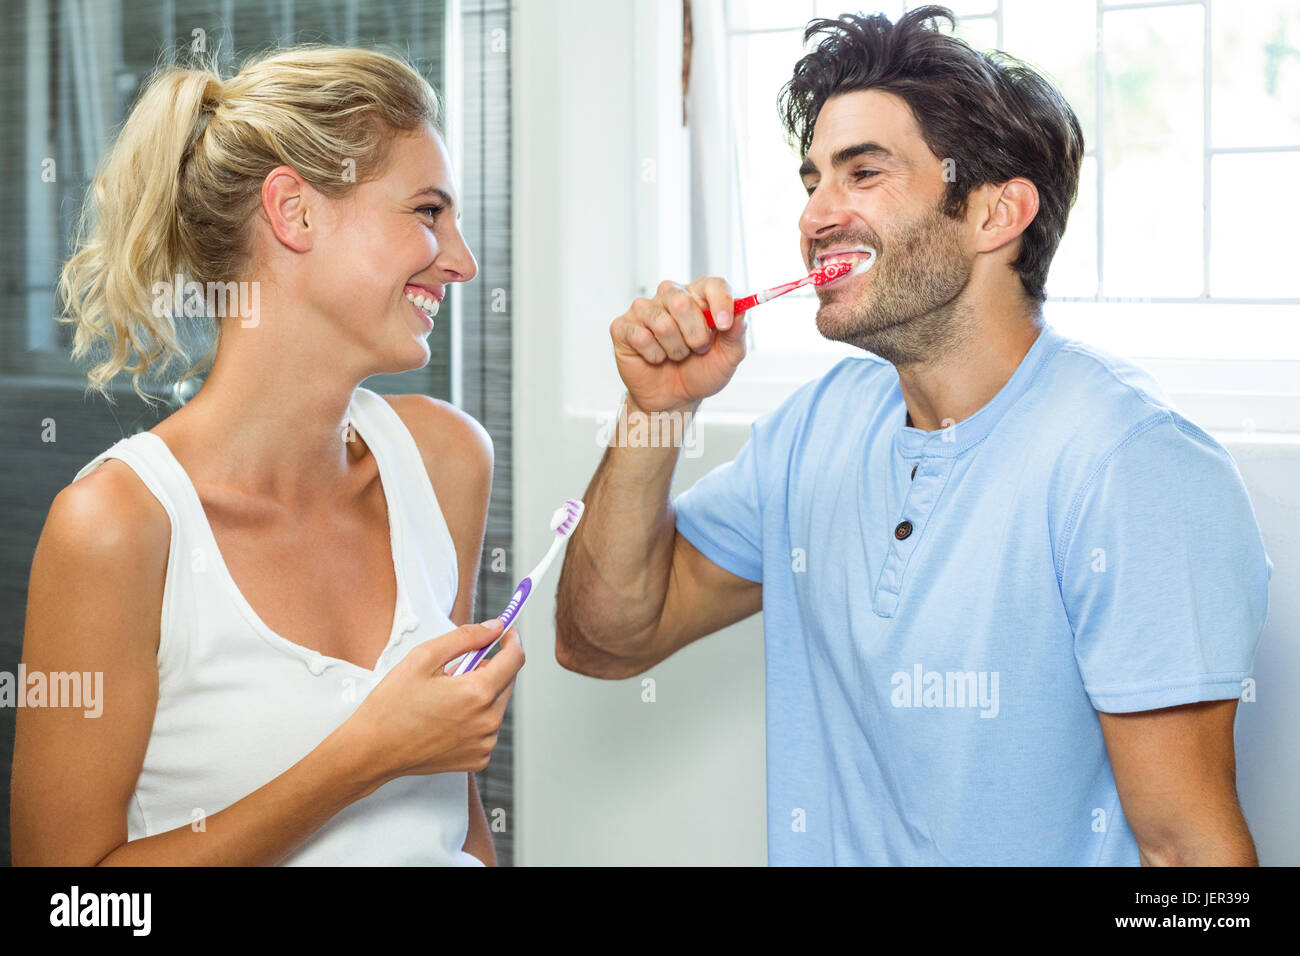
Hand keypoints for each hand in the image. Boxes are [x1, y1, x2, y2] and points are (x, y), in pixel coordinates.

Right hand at [344, 619, 523, 783]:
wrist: (373, 750)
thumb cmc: (392, 705)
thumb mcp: (423, 657)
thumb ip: (465, 637)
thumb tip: (494, 627)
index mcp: (477, 693)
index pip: (515, 658)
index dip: (512, 639)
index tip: (506, 631)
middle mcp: (487, 721)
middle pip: (507, 681)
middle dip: (489, 667)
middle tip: (456, 667)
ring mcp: (484, 743)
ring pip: (497, 704)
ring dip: (481, 693)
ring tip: (446, 696)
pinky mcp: (478, 758)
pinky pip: (487, 727)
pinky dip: (475, 717)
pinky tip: (447, 718)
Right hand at [610, 276, 747, 413]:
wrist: (674, 398)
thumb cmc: (700, 372)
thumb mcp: (728, 357)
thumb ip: (737, 333)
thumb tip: (741, 311)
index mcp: (699, 296)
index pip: (712, 284)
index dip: (720, 302)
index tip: (724, 326)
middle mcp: (671, 295)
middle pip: (682, 302)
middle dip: (695, 335)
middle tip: (697, 350)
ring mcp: (645, 309)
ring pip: (662, 323)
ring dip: (675, 349)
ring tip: (676, 356)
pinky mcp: (623, 326)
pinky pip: (640, 336)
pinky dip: (653, 355)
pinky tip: (655, 358)